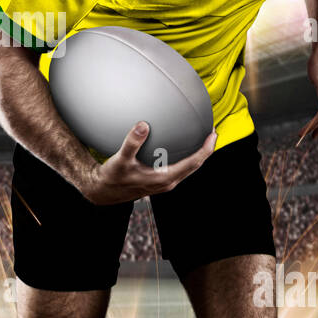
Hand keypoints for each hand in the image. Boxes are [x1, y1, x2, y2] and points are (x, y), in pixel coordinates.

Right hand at [77, 121, 216, 204]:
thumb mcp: (120, 159)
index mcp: (164, 178)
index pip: (192, 163)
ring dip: (196, 155)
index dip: (205, 150)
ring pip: (187, 169)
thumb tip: (143, 125)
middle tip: (212, 132)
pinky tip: (179, 146)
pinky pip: (178, 168)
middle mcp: (168, 182)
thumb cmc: (113, 177)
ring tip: (201, 138)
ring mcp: (164, 183)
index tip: (213, 134)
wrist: (104, 192)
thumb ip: (132, 142)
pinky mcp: (159, 181)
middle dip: (205, 151)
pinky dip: (184, 157)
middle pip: (194, 166)